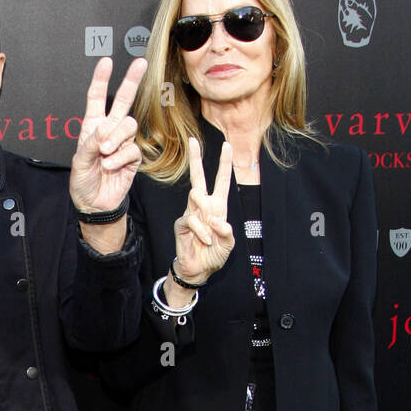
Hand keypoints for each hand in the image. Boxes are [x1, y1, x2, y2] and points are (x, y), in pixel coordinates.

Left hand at [70, 56, 145, 214]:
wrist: (94, 203)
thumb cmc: (83, 181)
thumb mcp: (80, 161)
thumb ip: (91, 143)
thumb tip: (105, 129)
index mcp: (92, 126)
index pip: (97, 98)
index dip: (101, 79)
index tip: (106, 61)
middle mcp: (109, 130)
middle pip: (123, 100)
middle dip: (131, 80)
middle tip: (140, 63)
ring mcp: (123, 142)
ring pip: (128, 125)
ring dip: (115, 139)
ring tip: (104, 154)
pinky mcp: (133, 157)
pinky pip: (131, 149)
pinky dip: (119, 158)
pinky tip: (110, 166)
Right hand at [172, 136, 234, 284]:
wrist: (199, 269)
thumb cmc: (214, 255)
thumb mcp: (228, 245)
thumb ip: (227, 233)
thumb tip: (220, 222)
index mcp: (218, 207)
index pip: (221, 181)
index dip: (224, 164)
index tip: (227, 145)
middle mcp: (204, 206)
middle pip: (198, 178)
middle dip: (196, 159)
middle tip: (193, 140)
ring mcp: (191, 213)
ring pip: (196, 196)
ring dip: (206, 213)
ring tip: (210, 232)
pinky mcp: (182, 224)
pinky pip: (191, 220)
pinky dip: (201, 231)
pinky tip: (205, 240)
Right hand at [338, 0, 375, 47]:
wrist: (356, 37)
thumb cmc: (364, 27)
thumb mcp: (365, 14)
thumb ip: (357, 5)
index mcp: (369, 1)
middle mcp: (360, 1)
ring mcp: (351, 5)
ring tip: (351, 3)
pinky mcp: (344, 10)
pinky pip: (343, 2)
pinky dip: (344, 4)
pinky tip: (347, 9)